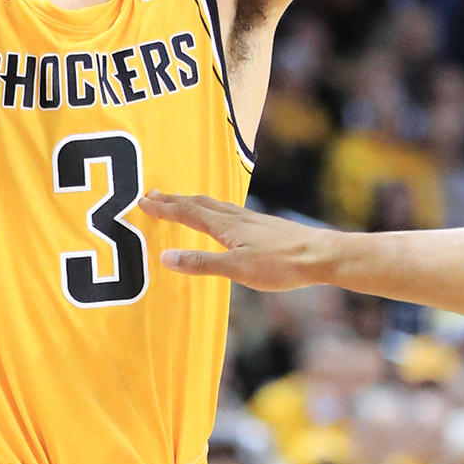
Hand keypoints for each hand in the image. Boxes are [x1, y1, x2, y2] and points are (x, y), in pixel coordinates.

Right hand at [139, 191, 323, 290]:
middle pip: (197, 203)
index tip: (141, 201)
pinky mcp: (262, 225)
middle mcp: (235, 216)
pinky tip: (221, 217)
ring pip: (213, 204)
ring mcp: (250, 219)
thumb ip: (200, 263)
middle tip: (150, 194)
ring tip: (179, 200)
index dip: (163, 208)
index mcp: (225, 225)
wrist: (321, 255)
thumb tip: (165, 257)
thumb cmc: (280, 265)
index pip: (186, 213)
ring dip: (191, 201)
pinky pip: (227, 210)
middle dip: (172, 199)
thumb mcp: (237, 269)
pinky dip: (211, 208)